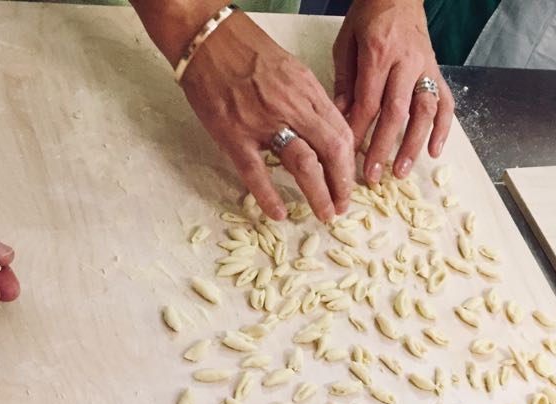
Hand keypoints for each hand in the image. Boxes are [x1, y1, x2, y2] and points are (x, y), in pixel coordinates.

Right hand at [182, 12, 354, 221]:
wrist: (206, 37)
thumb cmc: (246, 52)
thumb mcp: (290, 70)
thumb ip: (307, 102)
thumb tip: (323, 134)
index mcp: (307, 89)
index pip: (341, 132)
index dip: (349, 163)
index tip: (349, 182)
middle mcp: (291, 105)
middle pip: (331, 151)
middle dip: (341, 184)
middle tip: (341, 206)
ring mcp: (262, 122)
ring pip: (303, 164)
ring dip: (318, 194)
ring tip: (324, 213)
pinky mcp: (234, 135)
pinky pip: (256, 172)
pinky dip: (269, 197)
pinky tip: (279, 213)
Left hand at [333, 0, 453, 182]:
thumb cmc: (368, 17)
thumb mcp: (346, 44)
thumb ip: (344, 82)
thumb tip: (340, 120)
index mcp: (378, 53)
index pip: (368, 102)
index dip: (358, 132)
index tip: (346, 156)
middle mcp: (406, 62)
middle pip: (396, 112)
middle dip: (383, 147)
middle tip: (372, 175)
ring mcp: (425, 67)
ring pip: (424, 111)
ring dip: (413, 145)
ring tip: (402, 172)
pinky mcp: (437, 70)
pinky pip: (445, 102)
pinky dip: (442, 129)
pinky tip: (434, 152)